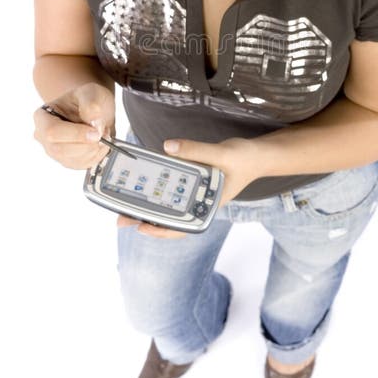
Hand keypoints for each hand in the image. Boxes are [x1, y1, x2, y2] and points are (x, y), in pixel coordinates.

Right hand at [33, 82, 115, 169]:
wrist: (94, 111)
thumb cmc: (88, 99)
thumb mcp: (91, 92)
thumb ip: (91, 103)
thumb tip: (93, 123)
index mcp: (42, 116)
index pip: (52, 131)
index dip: (75, 134)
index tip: (96, 132)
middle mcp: (44, 137)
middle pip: (60, 149)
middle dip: (87, 144)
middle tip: (103, 131)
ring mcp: (55, 152)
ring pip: (74, 160)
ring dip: (95, 148)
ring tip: (103, 132)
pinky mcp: (69, 161)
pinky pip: (83, 165)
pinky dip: (98, 155)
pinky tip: (101, 142)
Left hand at [117, 136, 258, 238]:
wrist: (258, 155)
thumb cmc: (245, 159)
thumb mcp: (222, 153)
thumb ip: (195, 150)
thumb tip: (166, 147)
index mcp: (208, 206)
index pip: (182, 226)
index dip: (160, 231)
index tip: (141, 227)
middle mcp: (199, 204)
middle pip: (169, 218)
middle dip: (144, 220)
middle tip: (120, 218)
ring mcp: (196, 195)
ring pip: (167, 206)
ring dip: (147, 207)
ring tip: (123, 205)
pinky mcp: (193, 183)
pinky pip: (172, 191)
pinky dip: (158, 191)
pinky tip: (144, 185)